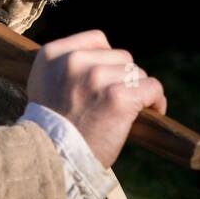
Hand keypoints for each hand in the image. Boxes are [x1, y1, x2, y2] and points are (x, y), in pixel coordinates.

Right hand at [26, 29, 166, 169]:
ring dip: (137, 91)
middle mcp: (73, 61)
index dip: (108, 60)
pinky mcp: (118, 97)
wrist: (53, 159)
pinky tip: (153, 110)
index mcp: (52, 54)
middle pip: (120, 56)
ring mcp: (96, 77)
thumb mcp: (43, 85)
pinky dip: (156, 100)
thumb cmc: (50, 129)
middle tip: (118, 101)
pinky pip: (151, 87)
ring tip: (130, 110)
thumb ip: (64, 67)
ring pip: (136, 73)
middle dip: (123, 78)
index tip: (108, 80)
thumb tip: (100, 59)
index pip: (97, 40)